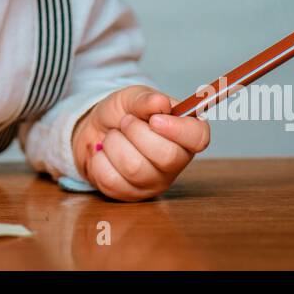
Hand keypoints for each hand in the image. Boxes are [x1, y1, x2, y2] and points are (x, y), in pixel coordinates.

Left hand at [71, 85, 209, 200]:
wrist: (94, 130)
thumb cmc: (122, 114)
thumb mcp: (132, 97)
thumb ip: (145, 99)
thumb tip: (160, 102)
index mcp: (185, 133)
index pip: (199, 138)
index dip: (178, 130)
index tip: (154, 120)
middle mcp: (176, 162)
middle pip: (166, 156)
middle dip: (136, 132)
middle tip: (125, 121)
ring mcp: (155, 182)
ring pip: (134, 168)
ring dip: (114, 143)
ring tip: (114, 136)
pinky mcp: (131, 195)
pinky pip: (112, 180)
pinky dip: (100, 160)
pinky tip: (105, 154)